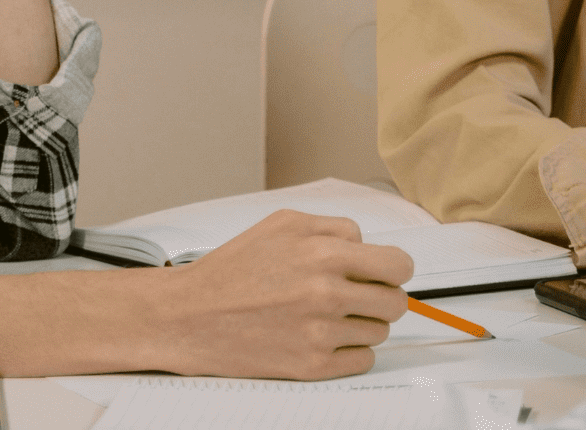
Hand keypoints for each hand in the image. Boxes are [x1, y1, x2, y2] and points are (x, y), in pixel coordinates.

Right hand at [149, 210, 412, 379]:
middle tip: (352, 293)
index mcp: (321, 251)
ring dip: (359, 322)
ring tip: (320, 313)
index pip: (398, 264)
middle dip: (379, 296)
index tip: (381, 272)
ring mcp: (320, 331)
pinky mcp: (313, 365)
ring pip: (379, 331)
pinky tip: (316, 335)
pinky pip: (363, 359)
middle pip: (396, 301)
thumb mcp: (281, 224)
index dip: (391, 267)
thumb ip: (332, 229)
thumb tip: (372, 248)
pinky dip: (347, 349)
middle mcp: (325, 292)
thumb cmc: (233, 269)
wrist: (190, 314)